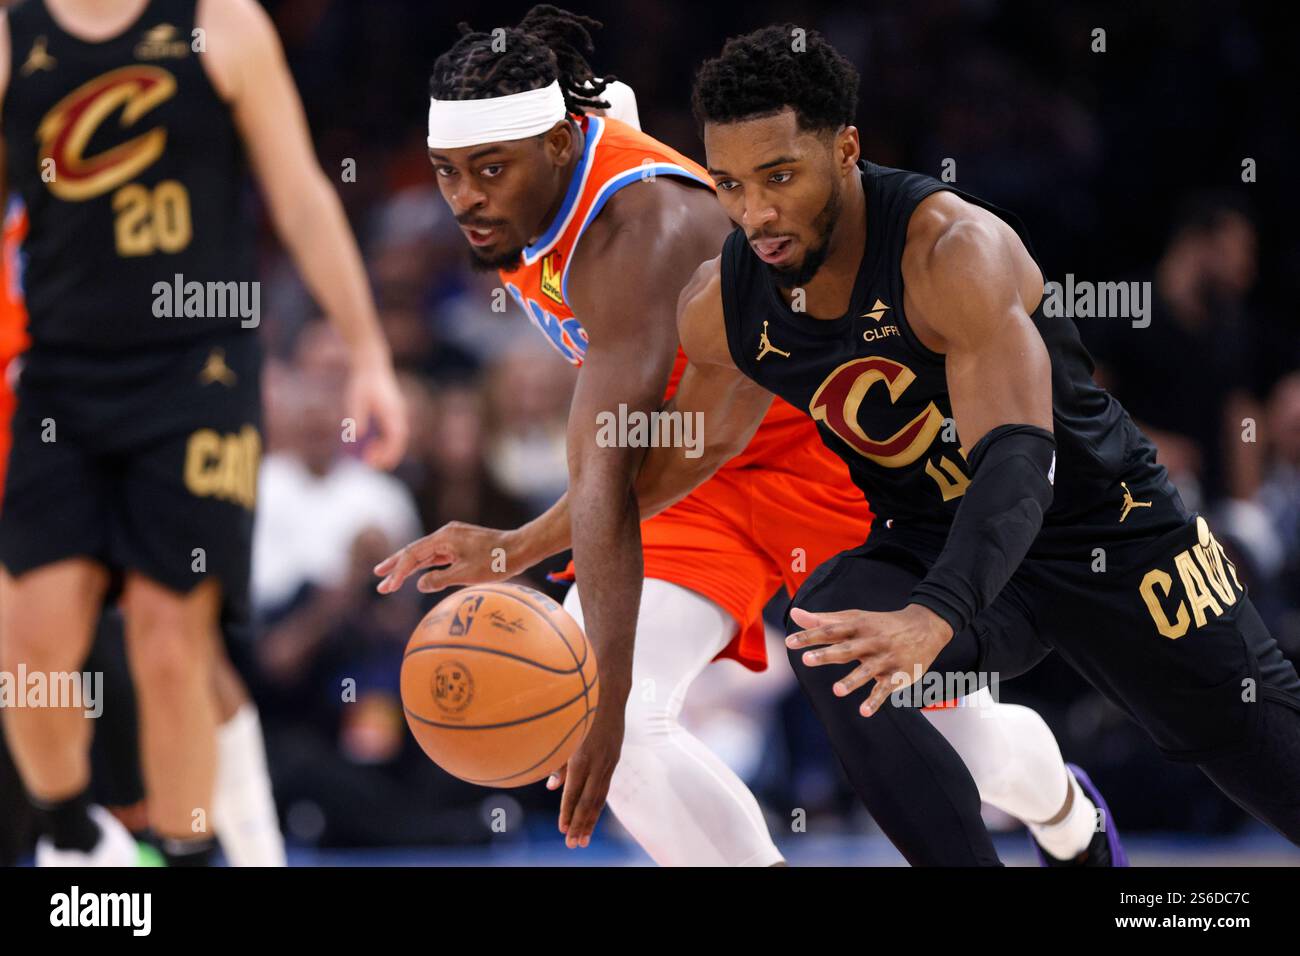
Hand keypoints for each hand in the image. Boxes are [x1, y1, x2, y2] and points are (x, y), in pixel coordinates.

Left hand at [346, 350, 408, 470]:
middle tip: (371, 465)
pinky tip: (371, 445)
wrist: (371, 365)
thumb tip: (357, 437)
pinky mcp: (392, 413)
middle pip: (398, 442)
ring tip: (369, 458)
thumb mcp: (355, 400)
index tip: (373, 462)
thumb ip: (357, 418)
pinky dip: (384, 442)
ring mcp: (397, 414)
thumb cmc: (362, 383)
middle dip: (387, 456)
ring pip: (396, 438)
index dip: (387, 453)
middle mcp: (398, 415)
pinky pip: (392, 433)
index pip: (396, 439)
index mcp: (392, 412)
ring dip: (386, 450)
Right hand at [373, 521, 524, 593]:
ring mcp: (454, 539)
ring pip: (426, 553)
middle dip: (396, 564)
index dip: (399, 571)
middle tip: (378, 576)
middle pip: (415, 550)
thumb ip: (439, 579)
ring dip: (409, 566)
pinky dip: (426, 564)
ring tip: (392, 578)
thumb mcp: (466, 574)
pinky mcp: (462, 545)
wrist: (520, 548)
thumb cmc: (496, 562)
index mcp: (444, 538)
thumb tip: (420, 583)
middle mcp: (447, 534)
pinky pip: (438, 555)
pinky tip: (419, 573)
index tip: (389, 586)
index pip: (413, 555)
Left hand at [545, 707, 622, 848]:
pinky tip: (593, 814)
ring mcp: (609, 760)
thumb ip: (558, 761)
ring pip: (600, 796)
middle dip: (580, 824)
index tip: (562, 830)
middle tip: (573, 844)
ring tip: (584, 838)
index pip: (574, 792)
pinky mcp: (614, 758)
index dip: (567, 813)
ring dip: (590, 819)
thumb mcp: (565, 733)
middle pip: (589, 800)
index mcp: (583, 756)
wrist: (609, 691)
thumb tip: (550, 787)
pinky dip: (598, 803)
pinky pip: (605, 786)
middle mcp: (598, 761)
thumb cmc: (580, 709)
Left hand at [786, 604, 953, 716]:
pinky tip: (863, 712)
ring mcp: (885, 659)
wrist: (926, 626)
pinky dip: (875, 701)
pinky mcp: (898, 675)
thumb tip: (795, 613)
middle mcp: (871, 641)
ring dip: (852, 681)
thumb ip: (824, 619)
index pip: (830, 630)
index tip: (789, 642)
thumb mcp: (855, 617)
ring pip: (867, 671)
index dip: (810, 636)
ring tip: (836, 691)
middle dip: (827, 654)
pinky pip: (885, 689)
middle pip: (847, 649)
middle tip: (806, 660)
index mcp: (858, 626)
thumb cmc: (882, 623)